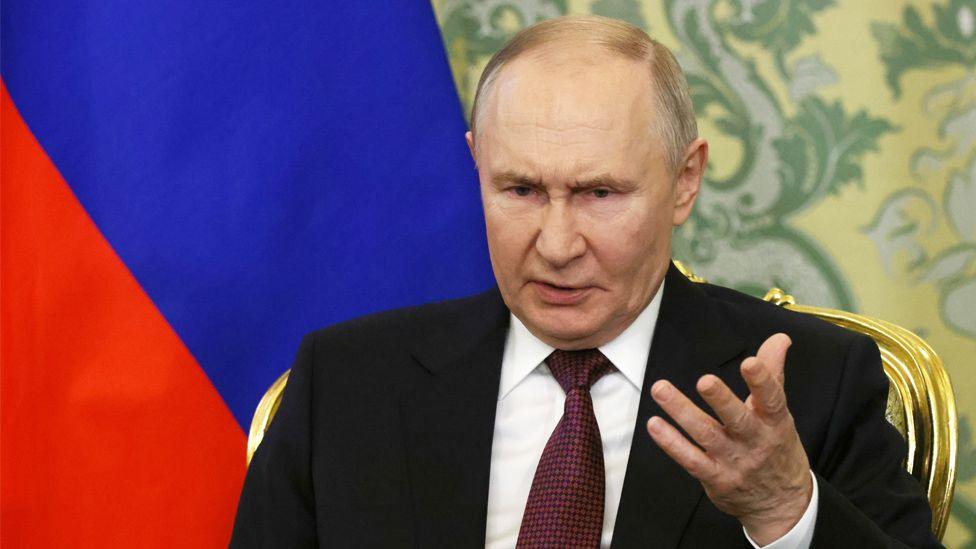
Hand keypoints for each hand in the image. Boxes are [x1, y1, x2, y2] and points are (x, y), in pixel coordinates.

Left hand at [645, 333, 812, 544]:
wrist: (782, 503)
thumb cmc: (777, 448)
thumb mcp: (779, 414)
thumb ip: (772, 375)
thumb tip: (779, 339)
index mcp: (774, 422)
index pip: (771, 399)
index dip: (762, 380)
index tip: (750, 362)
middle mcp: (754, 441)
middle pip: (737, 419)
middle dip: (721, 400)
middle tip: (704, 380)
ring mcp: (734, 461)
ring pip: (706, 435)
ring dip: (681, 412)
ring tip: (660, 389)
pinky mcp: (715, 478)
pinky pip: (690, 459)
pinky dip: (671, 443)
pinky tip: (654, 424)